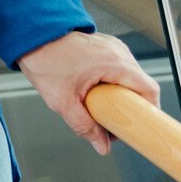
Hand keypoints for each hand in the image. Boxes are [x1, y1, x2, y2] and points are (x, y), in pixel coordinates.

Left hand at [19, 31, 161, 154]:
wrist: (30, 36)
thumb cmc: (45, 61)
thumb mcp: (63, 101)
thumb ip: (84, 126)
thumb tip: (102, 145)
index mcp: (115, 63)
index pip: (149, 90)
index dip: (149, 111)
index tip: (141, 125)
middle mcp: (118, 52)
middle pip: (140, 85)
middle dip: (130, 107)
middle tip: (114, 122)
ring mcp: (112, 47)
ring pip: (128, 77)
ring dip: (120, 94)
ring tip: (101, 107)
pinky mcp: (104, 46)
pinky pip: (117, 68)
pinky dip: (111, 82)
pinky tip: (96, 92)